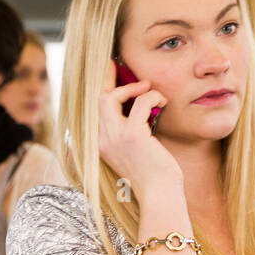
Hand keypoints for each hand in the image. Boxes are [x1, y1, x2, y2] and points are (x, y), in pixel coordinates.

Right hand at [99, 61, 179, 204]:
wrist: (158, 195)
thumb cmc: (150, 176)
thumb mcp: (132, 154)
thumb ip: (126, 134)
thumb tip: (137, 109)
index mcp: (98, 145)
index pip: (91, 110)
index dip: (98, 88)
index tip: (106, 70)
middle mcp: (100, 140)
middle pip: (94, 98)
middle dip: (104, 76)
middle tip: (116, 60)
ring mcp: (113, 138)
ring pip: (108, 97)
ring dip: (130, 87)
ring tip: (147, 86)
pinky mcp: (131, 136)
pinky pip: (139, 103)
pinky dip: (152, 96)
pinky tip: (162, 101)